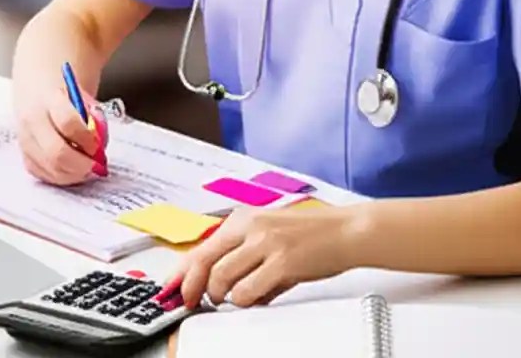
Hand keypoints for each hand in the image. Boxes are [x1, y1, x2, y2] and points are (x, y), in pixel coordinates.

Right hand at [14, 83, 107, 185]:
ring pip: (49, 167)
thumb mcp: (82, 96)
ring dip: (72, 174)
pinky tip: (72, 171)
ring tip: (87, 169)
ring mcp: (25, 139)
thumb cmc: (64, 91)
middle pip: (55, 152)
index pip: (68, 123)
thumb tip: (99, 147)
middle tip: (96, 166)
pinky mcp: (23, 153)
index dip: (86, 140)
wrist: (35, 87)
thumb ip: (93, 119)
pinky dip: (60, 176)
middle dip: (80, 165)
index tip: (97, 146)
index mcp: (48, 98)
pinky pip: (41, 173)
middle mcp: (32, 120)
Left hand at [171, 205, 367, 308]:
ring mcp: (266, 244)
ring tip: (234, 299)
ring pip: (223, 279)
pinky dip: (246, 300)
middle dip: (194, 288)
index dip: (183, 271)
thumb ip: (244, 254)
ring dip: (223, 297)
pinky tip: (256, 298)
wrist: (347, 230)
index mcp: (243, 218)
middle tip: (195, 301)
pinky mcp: (282, 263)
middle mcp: (250, 227)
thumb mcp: (270, 233)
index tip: (173, 288)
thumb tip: (219, 281)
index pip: (202, 247)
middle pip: (205, 262)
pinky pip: (248, 291)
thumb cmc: (312, 233)